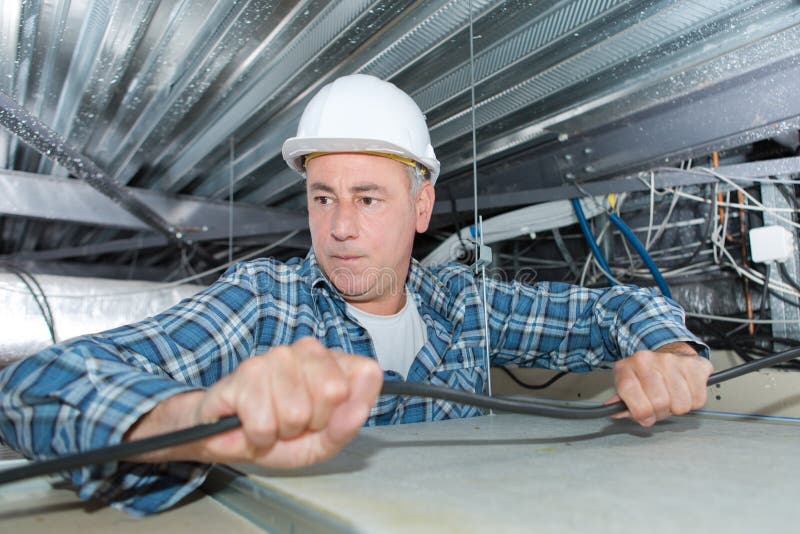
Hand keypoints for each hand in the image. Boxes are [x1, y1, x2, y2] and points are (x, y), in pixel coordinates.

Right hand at [125, 337, 382, 467]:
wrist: (225, 434)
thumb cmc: (276, 432)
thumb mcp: (321, 440)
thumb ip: (346, 425)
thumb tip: (360, 409)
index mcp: (332, 361)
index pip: (367, 373)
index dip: (348, 409)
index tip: (327, 417)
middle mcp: (306, 350)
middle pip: (334, 392)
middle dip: (313, 422)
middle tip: (295, 423)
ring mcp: (275, 358)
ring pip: (297, 412)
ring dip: (281, 431)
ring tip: (271, 423)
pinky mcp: (245, 373)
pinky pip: (264, 423)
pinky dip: (257, 436)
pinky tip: (251, 424)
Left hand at [605, 342, 712, 426]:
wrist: (671, 353)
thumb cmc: (647, 375)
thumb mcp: (628, 386)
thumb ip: (621, 403)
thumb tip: (613, 410)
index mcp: (627, 366)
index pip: (629, 393)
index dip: (639, 412)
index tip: (644, 416)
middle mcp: (648, 360)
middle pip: (659, 403)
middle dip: (660, 412)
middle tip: (660, 405)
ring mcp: (673, 360)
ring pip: (680, 405)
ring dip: (677, 407)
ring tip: (672, 396)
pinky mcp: (696, 365)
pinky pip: (698, 400)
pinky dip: (693, 401)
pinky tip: (685, 390)